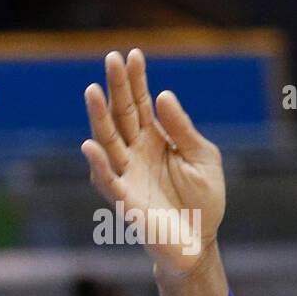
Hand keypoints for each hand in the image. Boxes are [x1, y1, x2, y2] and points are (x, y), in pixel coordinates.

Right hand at [81, 49, 225, 271]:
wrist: (200, 242)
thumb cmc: (203, 201)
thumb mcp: (204, 159)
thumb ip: (184, 130)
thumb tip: (164, 96)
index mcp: (155, 139)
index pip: (141, 103)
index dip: (136, 80)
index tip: (133, 54)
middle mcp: (136, 153)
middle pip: (121, 115)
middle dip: (116, 87)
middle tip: (112, 58)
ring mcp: (128, 175)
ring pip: (108, 141)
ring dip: (99, 117)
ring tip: (93, 90)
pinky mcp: (125, 200)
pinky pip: (108, 180)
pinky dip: (99, 164)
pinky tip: (92, 145)